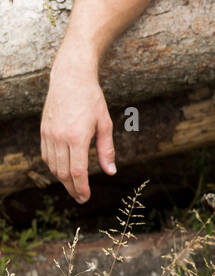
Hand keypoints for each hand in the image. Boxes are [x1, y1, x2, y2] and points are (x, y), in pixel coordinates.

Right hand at [40, 63, 116, 203]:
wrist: (70, 78)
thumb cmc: (92, 99)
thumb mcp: (105, 123)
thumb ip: (107, 149)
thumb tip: (111, 171)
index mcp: (77, 136)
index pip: (77, 170)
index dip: (81, 187)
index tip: (86, 197)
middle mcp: (60, 137)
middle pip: (63, 172)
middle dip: (72, 188)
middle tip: (81, 197)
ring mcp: (49, 134)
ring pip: (53, 166)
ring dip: (62, 179)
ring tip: (74, 186)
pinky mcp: (43, 131)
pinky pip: (46, 155)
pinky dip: (54, 167)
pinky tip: (63, 171)